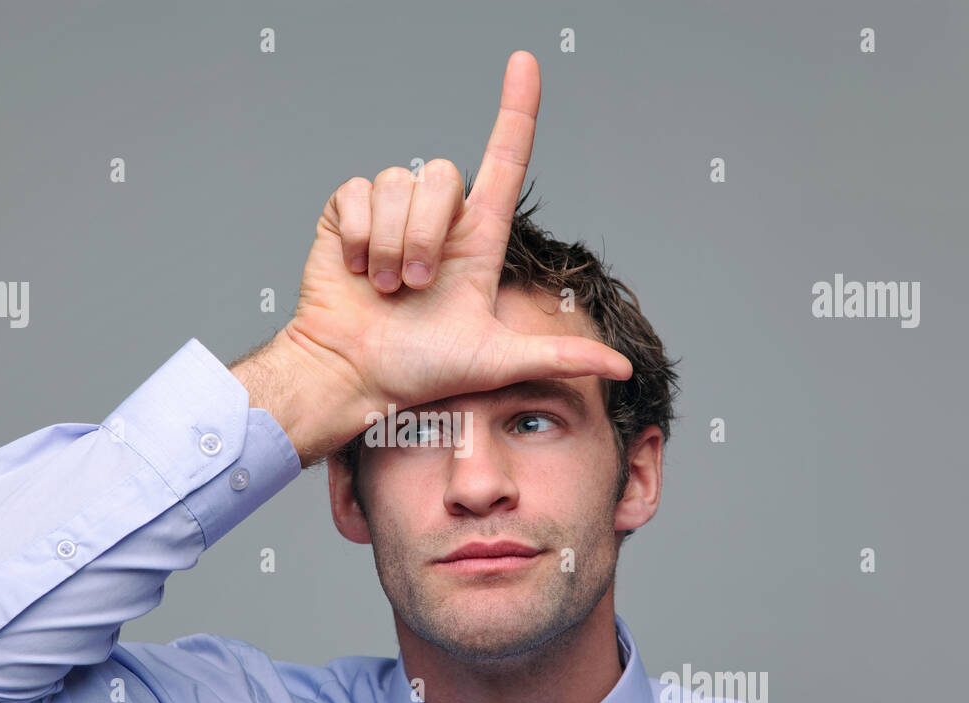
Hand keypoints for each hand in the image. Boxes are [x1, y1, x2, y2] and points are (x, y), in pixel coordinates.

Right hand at [281, 50, 632, 417]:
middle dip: (426, 234)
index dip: (517, 108)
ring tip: (384, 286)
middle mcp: (437, 220)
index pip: (504, 160)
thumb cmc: (419, 370)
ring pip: (399, 182)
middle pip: (444, 174)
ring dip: (389, 243)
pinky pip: (357, 191)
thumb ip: (557, 356)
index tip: (526, 62)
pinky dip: (357, 236)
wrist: (353, 374)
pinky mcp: (347, 214)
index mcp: (477, 240)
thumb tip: (621, 368)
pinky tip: (356, 269)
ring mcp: (390, 214)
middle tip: (414, 286)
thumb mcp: (496, 361)